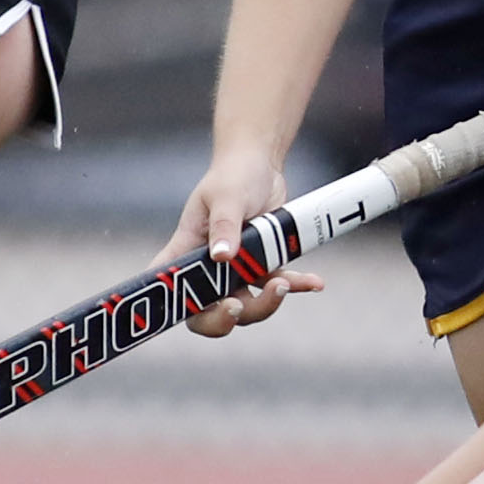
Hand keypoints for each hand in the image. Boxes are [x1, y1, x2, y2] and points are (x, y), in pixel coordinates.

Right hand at [164, 149, 312, 337]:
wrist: (261, 164)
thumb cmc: (232, 175)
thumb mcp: (226, 196)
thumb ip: (224, 226)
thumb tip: (222, 256)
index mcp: (186, 251)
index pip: (169, 287)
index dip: (172, 307)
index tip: (189, 309)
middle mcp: (208, 267)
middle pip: (208, 311)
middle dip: (222, 319)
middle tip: (237, 307)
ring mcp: (237, 270)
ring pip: (247, 305)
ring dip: (266, 303)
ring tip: (283, 283)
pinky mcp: (263, 265)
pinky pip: (279, 285)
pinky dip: (297, 285)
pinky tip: (314, 282)